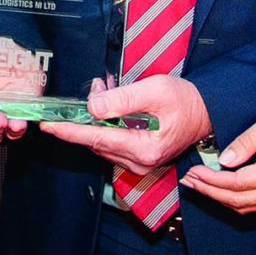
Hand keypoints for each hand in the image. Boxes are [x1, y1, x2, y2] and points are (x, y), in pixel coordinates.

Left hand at [42, 75, 210, 170]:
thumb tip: (92, 107)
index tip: (48, 126)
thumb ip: (122, 99)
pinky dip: (105, 126)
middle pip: (97, 142)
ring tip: (102, 92)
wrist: (207, 112)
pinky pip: (112, 144)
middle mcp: (140, 161)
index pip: (97, 139)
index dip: (70, 132)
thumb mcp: (155, 91)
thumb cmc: (186, 101)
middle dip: (84, 118)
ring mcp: (140, 163)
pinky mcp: (139, 158)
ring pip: (103, 143)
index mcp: (145, 149)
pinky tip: (109, 108)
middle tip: (88, 91)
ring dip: (95, 121)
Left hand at [180, 98, 255, 213]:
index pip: (238, 183)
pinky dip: (236, 200)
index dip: (212, 181)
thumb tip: (224, 160)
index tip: (194, 172)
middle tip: (188, 181)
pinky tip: (221, 189)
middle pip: (239, 200)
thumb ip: (247, 141)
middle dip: (210, 193)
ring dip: (221, 199)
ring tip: (199, 186)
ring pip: (248, 207)